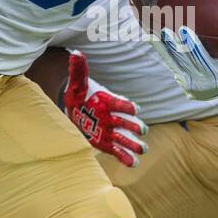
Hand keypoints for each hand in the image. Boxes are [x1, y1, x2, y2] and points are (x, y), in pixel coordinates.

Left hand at [62, 51, 146, 166]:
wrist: (75, 109)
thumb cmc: (79, 94)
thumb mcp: (76, 83)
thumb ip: (78, 70)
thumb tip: (75, 54)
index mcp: (108, 101)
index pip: (119, 103)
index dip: (126, 105)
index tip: (134, 108)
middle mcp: (113, 117)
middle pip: (126, 122)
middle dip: (134, 126)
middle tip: (142, 129)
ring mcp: (112, 131)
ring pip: (126, 138)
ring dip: (134, 144)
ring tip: (142, 150)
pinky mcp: (108, 143)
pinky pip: (119, 151)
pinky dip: (126, 157)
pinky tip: (133, 163)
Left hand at [149, 15, 217, 100]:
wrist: (211, 94)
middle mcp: (211, 81)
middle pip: (201, 62)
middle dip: (192, 47)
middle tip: (185, 30)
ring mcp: (193, 81)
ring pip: (181, 62)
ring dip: (172, 46)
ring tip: (165, 30)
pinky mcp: (180, 78)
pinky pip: (169, 61)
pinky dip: (160, 48)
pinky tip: (151, 34)